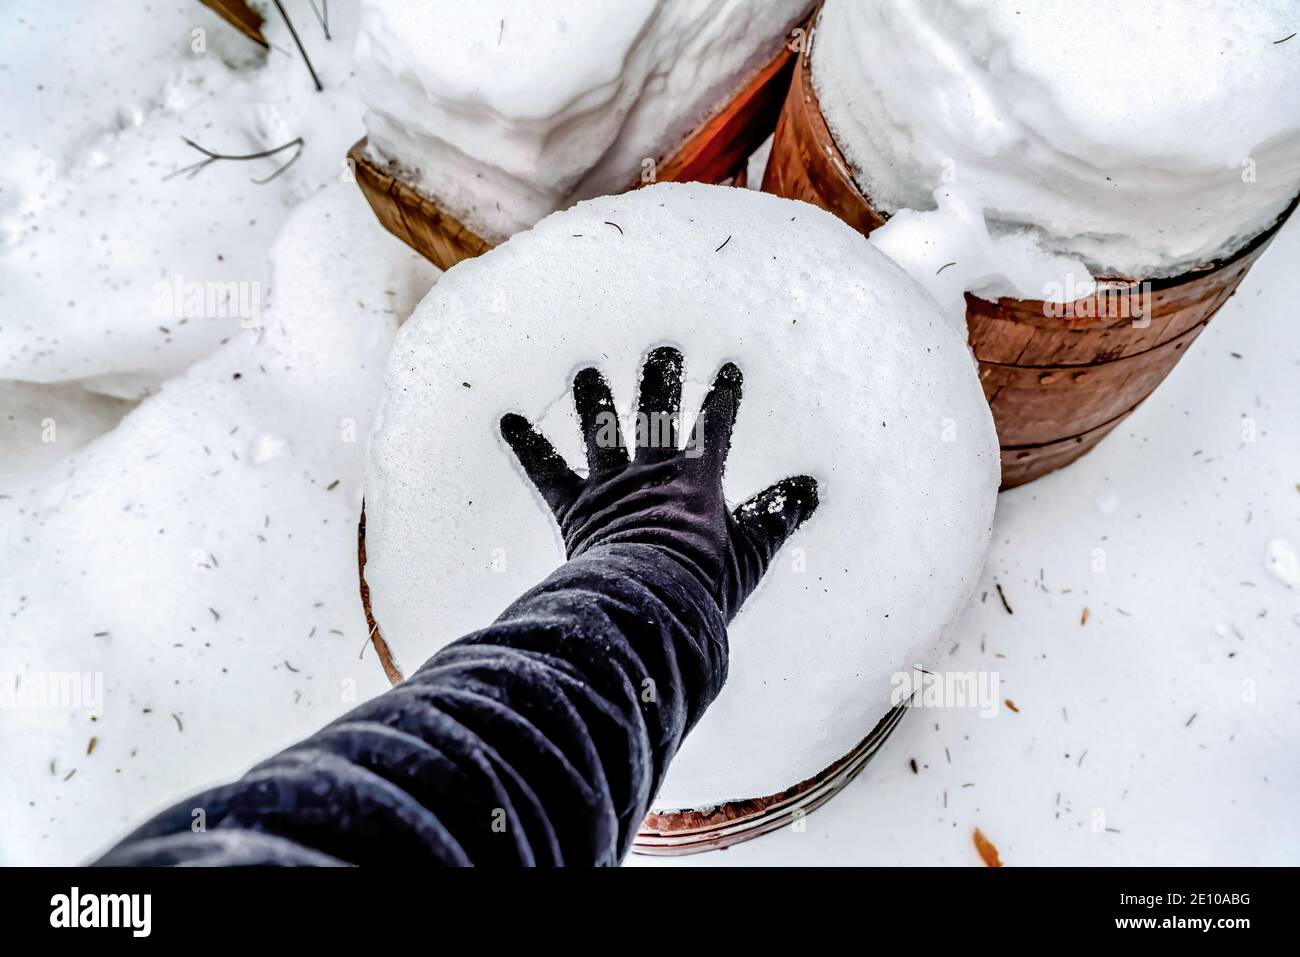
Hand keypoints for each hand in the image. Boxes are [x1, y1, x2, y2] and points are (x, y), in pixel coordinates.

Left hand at [500, 347, 818, 621]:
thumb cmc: (704, 585)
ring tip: (588, 371)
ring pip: (603, 432)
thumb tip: (810, 489)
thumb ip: (778, 516)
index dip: (722, 399)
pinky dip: (527, 446)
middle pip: (656, 416)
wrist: (649, 606)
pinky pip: (547, 472)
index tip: (727, 370)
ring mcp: (611, 486)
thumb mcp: (751, 552)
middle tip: (661, 351)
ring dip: (595, 400)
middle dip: (659, 382)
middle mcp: (653, 471)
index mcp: (698, 479)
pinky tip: (508, 420)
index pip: (715, 428)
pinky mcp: (576, 508)